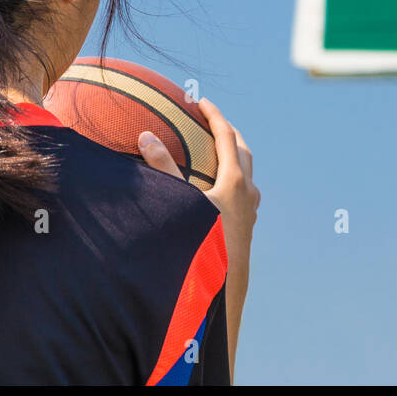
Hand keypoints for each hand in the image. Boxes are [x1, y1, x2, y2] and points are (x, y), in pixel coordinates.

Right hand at [137, 98, 256, 380]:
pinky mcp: (247, 230)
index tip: (202, 101)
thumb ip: (161, 170)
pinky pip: (246, 195)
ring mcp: (251, 213)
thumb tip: (145, 136)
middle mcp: (248, 194)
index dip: (214, 116)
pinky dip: (234, 182)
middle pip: (243, 152)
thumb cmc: (197, 247)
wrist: (220, 294)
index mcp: (235, 182)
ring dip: (235, 158)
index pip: (226, 137)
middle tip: (212, 121)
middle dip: (228, 133)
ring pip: (248, 175)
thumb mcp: (175, 205)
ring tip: (218, 154)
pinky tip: (218, 195)